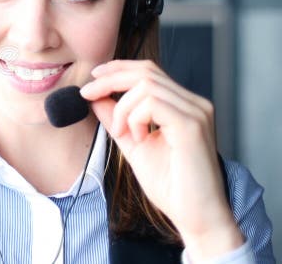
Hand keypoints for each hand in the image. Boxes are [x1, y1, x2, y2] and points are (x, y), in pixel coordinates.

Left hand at [80, 60, 243, 260]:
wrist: (194, 215)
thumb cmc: (171, 185)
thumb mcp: (133, 144)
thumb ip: (117, 119)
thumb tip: (96, 98)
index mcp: (183, 106)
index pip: (149, 71)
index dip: (119, 68)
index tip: (94, 77)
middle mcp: (194, 103)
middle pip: (146, 71)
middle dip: (110, 79)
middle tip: (87, 94)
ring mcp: (196, 112)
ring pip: (145, 85)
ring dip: (122, 108)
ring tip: (122, 134)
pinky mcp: (192, 125)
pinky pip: (152, 103)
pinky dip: (134, 117)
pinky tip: (136, 138)